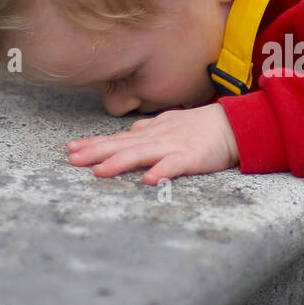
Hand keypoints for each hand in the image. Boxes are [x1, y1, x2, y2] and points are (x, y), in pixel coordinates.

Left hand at [67, 103, 239, 185]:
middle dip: (96, 152)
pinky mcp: (192, 157)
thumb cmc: (200, 126)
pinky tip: (148, 180)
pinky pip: (174, 165)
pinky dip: (161, 171)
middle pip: (122, 145)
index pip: (117, 138)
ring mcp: (173, 147)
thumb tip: (127, 134)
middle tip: (72, 159)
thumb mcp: (169, 123)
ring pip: (142, 154)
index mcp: (151, 133)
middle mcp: (157, 138)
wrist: (232, 124)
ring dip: (120, 162)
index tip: (71, 148)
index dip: (94, 143)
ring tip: (99, 172)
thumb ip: (147, 130)